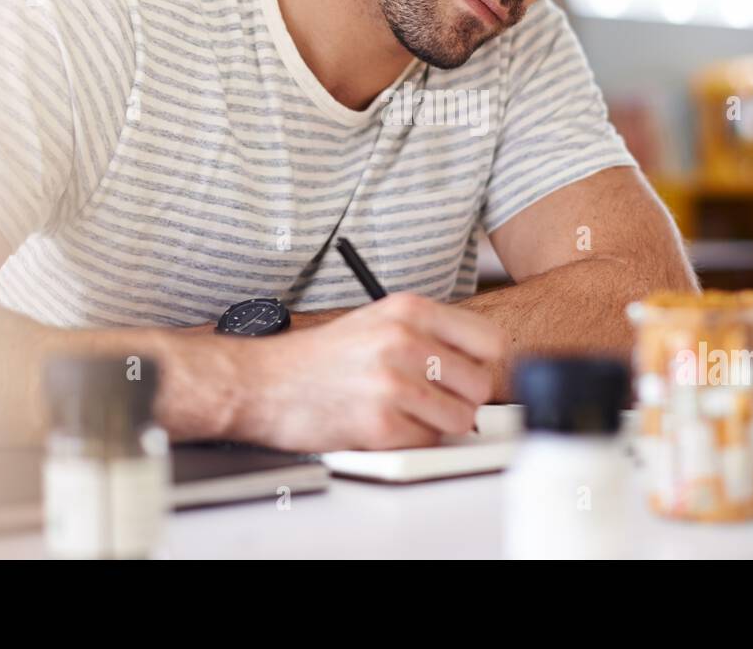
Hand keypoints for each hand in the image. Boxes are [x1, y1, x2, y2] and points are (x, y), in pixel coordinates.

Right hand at [236, 292, 505, 451]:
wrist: (262, 382)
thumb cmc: (319, 357)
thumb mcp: (376, 321)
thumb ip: (429, 333)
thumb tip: (481, 361)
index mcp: (409, 310)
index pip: (489, 340)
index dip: (484, 364)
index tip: (471, 375)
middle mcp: (405, 341)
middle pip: (480, 384)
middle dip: (462, 399)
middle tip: (434, 399)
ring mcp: (393, 383)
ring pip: (461, 418)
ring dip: (438, 423)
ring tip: (405, 412)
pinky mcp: (380, 424)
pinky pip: (426, 441)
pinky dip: (409, 440)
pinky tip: (382, 424)